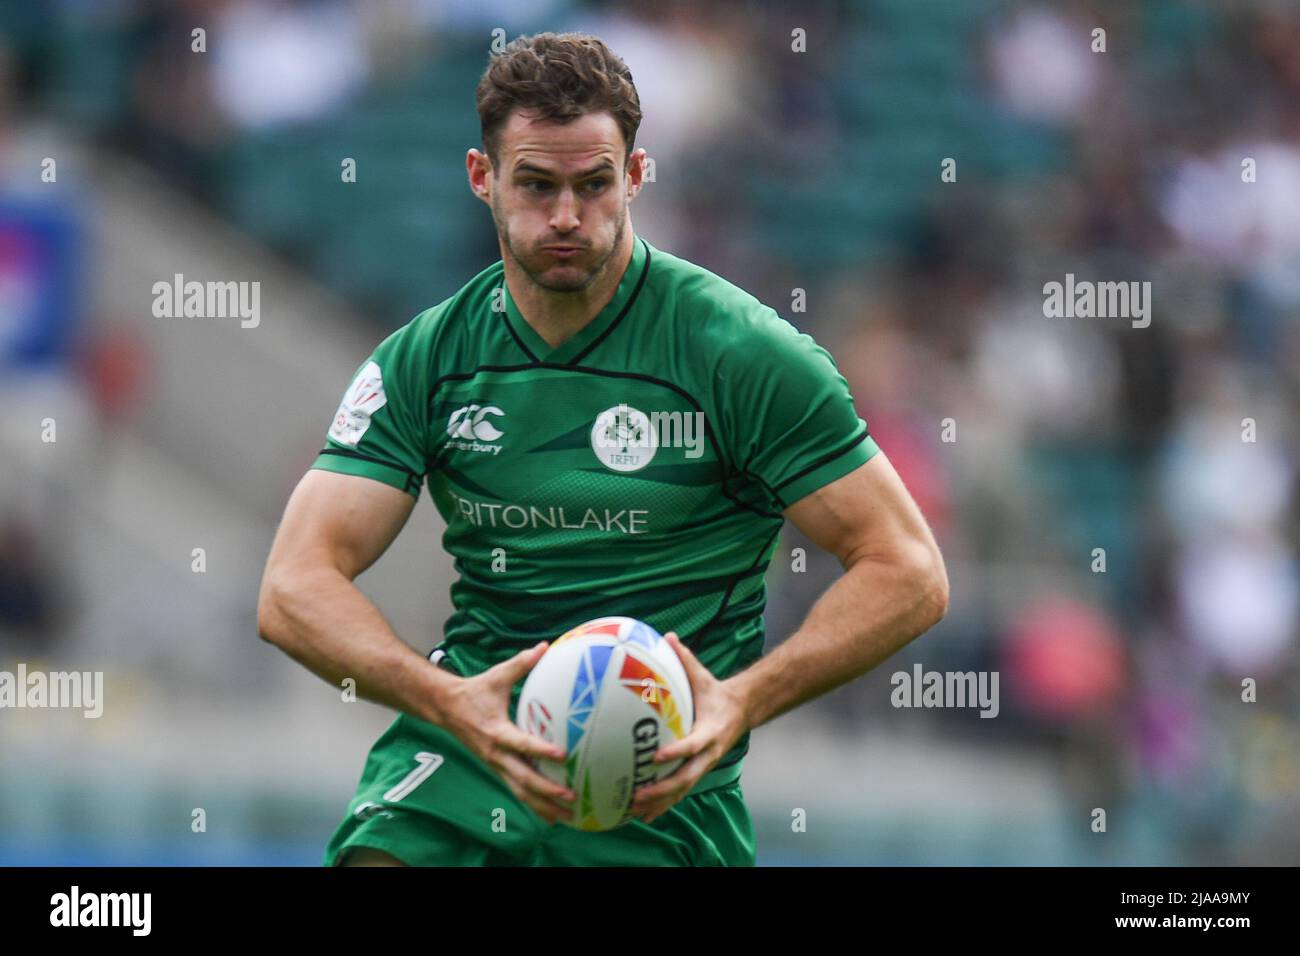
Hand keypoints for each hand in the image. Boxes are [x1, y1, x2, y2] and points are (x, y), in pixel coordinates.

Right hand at [438, 641, 575, 824]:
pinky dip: (533, 804)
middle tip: (571, 797)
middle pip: (522, 778)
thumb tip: (545, 646)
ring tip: (567, 818)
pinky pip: (516, 790)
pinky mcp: (496, 769)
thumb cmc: (475, 691)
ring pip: (519, 791)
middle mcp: (495, 754)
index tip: (562, 755)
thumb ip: (521, 663)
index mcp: (496, 731)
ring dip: (542, 806)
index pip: (521, 743)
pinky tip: (551, 816)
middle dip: (546, 791)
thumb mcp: (497, 676)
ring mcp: (495, 765)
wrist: (445, 709)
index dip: (541, 750)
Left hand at [629, 632, 749, 824]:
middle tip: (638, 795)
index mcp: (710, 731)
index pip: (693, 745)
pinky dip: (662, 804)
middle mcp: (708, 754)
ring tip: (635, 812)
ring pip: (682, 790)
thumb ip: (685, 657)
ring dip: (660, 803)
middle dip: (663, 790)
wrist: (742, 710)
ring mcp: (703, 766)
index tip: (658, 756)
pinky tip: (641, 814)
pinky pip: (679, 791)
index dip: (677, 752)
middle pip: (686, 778)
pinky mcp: (697, 772)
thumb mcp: (703, 675)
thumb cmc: (715, 691)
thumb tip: (667, 635)